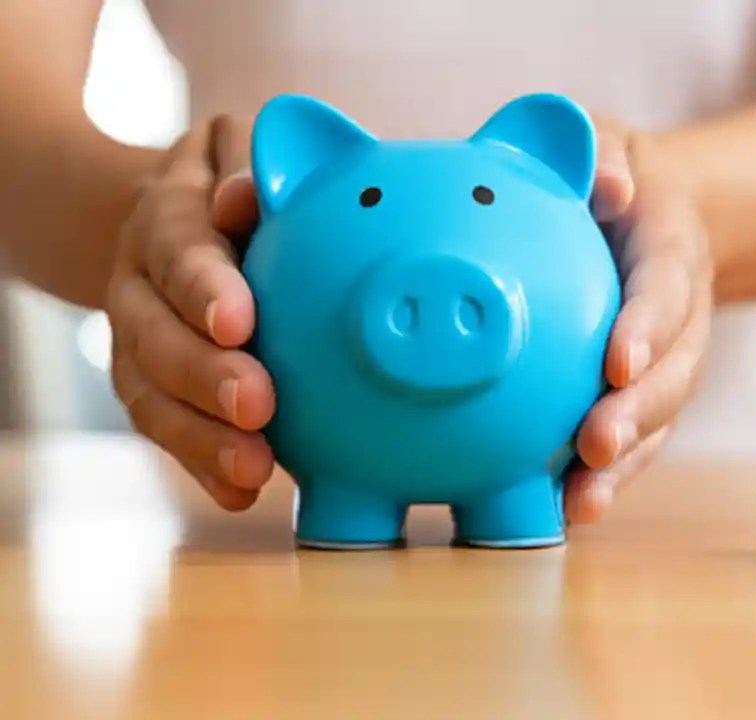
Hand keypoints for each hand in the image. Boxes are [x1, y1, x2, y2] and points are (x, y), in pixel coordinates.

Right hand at [106, 116, 275, 509]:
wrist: (166, 213)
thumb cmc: (231, 179)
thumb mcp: (237, 145)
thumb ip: (248, 165)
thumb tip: (246, 197)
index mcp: (166, 217)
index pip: (180, 251)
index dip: (204, 288)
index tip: (239, 322)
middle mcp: (140, 285)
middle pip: (156, 337)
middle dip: (204, 377)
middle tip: (256, 407)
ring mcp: (138, 340)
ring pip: (152, 396)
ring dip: (201, 438)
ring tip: (254, 471)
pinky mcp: (153, 385)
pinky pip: (168, 428)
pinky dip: (202, 464)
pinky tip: (241, 492)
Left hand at [564, 118, 714, 523]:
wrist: (666, 216)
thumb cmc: (621, 178)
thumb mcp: (610, 142)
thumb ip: (604, 152)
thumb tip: (610, 184)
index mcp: (671, 252)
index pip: (665, 290)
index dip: (646, 327)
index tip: (617, 361)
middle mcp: (681, 317)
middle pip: (672, 373)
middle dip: (637, 414)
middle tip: (595, 446)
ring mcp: (669, 363)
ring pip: (659, 420)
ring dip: (625, 464)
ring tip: (581, 503)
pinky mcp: (646, 394)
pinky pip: (636, 440)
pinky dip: (609, 477)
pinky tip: (568, 511)